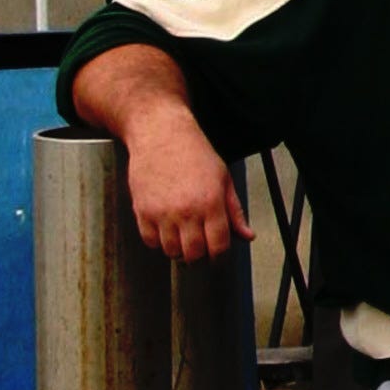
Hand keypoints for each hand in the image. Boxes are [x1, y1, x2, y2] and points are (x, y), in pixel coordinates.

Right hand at [119, 94, 251, 262]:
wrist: (160, 133)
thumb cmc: (193, 151)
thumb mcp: (223, 178)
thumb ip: (234, 211)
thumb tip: (247, 235)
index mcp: (211, 203)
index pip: (218, 247)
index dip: (220, 256)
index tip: (218, 255)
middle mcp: (186, 211)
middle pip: (194, 254)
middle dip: (199, 255)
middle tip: (200, 245)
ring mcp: (162, 213)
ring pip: (171, 251)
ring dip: (178, 248)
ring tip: (182, 233)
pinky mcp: (142, 211)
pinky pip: (150, 241)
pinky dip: (158, 239)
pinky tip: (165, 226)